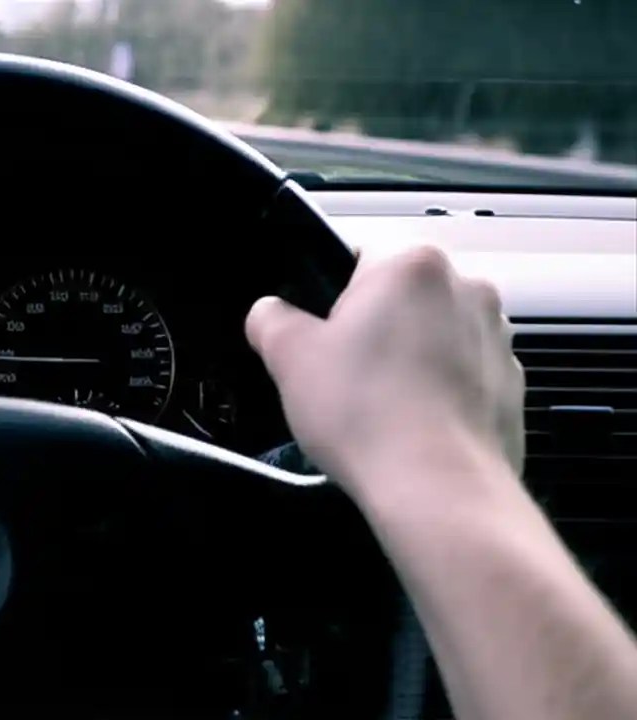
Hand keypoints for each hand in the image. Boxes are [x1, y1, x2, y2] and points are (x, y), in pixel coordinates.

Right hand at [245, 246, 523, 503]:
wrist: (438, 488)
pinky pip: (465, 377)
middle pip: (403, 296)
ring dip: (410, 359)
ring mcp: (498, 337)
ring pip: (436, 335)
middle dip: (375, 328)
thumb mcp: (288, 357)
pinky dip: (441, 394)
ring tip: (380, 407)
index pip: (360, 255)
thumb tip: (270, 312)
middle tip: (343, 375)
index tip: (321, 338)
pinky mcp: (513, 385)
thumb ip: (270, 318)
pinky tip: (412, 428)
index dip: (331, 297)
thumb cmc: (364, 413)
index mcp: (411, 262)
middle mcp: (467, 287)